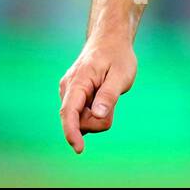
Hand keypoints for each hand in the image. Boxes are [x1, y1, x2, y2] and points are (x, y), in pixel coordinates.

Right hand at [59, 36, 136, 153]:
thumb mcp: (121, 75)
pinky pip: (84, 114)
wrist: (110, 40)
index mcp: (78, 82)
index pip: (69, 112)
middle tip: (114, 100)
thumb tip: (98, 115)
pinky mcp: (74, 97)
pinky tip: (102, 96)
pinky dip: (95, 111)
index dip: (72, 132)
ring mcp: (69, 93)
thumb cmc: (117, 56)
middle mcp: (68, 88)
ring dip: (98, 115)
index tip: (79, 148)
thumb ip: (109, 95)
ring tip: (109, 94)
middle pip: (79, 120)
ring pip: (82, 120)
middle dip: (98, 120)